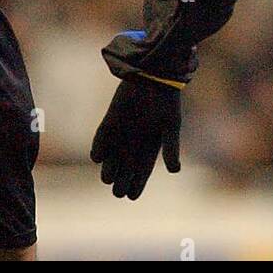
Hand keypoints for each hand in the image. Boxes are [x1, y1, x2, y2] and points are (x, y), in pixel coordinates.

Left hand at [91, 76, 181, 198]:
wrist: (154, 76)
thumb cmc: (166, 100)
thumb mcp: (172, 126)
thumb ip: (171, 147)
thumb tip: (175, 171)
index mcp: (150, 147)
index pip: (141, 174)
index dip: (136, 186)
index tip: (131, 196)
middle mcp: (134, 144)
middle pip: (124, 171)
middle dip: (121, 183)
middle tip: (119, 190)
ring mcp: (120, 134)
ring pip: (110, 160)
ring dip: (108, 170)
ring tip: (109, 177)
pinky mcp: (109, 122)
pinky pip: (100, 141)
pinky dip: (97, 150)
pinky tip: (99, 157)